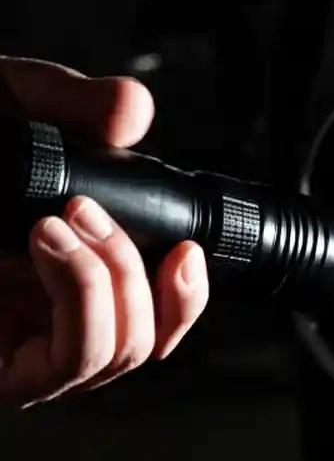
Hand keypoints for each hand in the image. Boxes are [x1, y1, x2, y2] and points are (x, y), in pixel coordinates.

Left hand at [0, 57, 208, 408]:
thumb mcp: (0, 104)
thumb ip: (67, 100)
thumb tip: (136, 113)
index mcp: (55, 275)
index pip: (148, 312)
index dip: (185, 293)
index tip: (187, 246)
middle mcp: (39, 321)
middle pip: (146, 340)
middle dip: (141, 269)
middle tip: (88, 208)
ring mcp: (15, 352)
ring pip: (118, 353)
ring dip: (114, 278)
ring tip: (65, 221)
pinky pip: (71, 360)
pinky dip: (83, 295)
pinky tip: (52, 243)